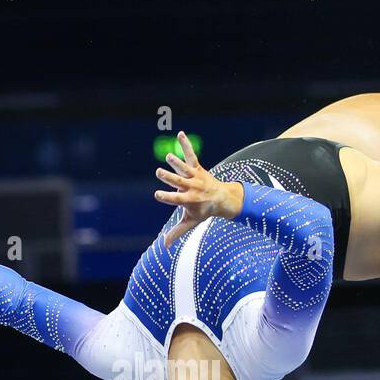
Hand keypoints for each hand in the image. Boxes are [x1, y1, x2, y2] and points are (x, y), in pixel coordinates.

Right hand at [154, 131, 242, 246]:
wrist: (223, 198)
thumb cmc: (204, 211)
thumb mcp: (191, 222)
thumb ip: (177, 232)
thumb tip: (164, 246)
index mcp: (189, 200)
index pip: (176, 199)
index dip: (167, 197)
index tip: (157, 195)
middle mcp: (191, 187)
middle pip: (178, 182)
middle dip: (169, 177)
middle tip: (159, 172)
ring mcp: (195, 176)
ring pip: (184, 168)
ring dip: (176, 161)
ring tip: (169, 156)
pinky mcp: (198, 167)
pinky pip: (191, 154)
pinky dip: (186, 144)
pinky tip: (180, 134)